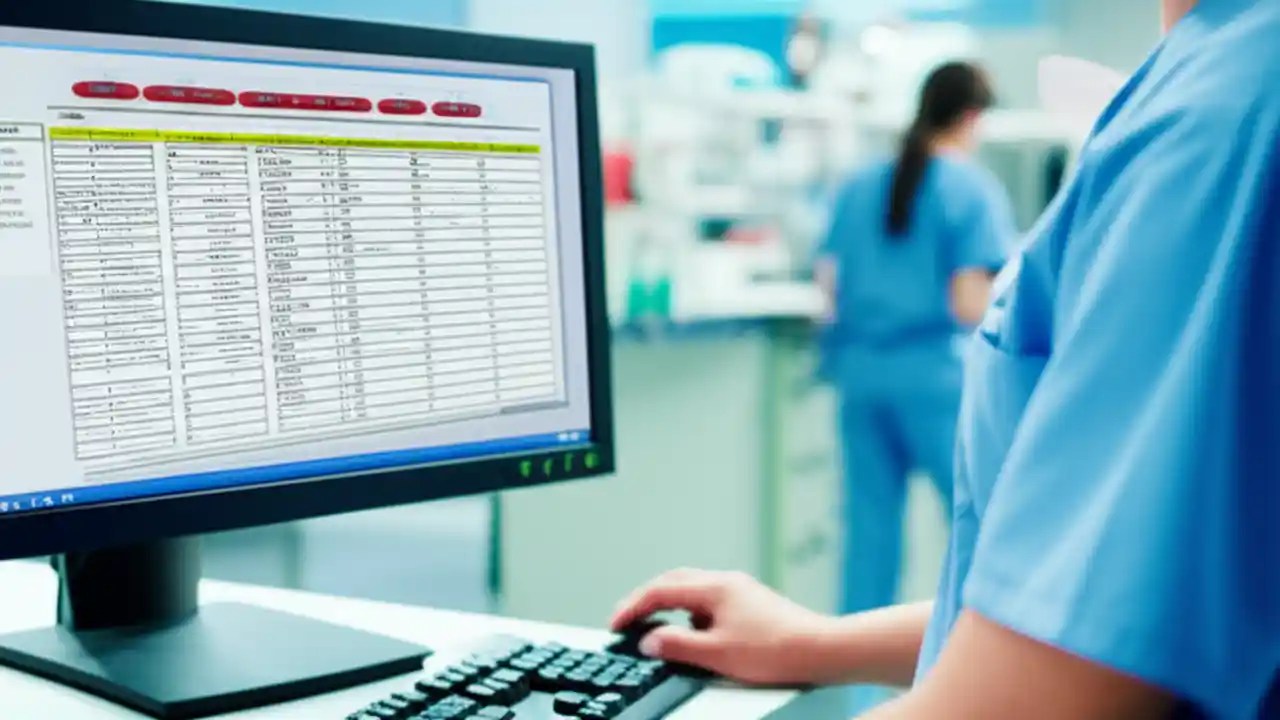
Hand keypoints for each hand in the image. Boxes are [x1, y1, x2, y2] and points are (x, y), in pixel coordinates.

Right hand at [610, 568, 830, 685]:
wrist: (820, 649)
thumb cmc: (776, 649)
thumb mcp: (717, 653)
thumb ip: (678, 645)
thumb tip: (650, 641)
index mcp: (714, 587)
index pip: (660, 590)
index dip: (633, 607)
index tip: (616, 624)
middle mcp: (725, 582)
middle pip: (673, 582)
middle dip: (646, 600)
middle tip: (628, 621)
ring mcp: (739, 591)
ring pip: (692, 591)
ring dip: (669, 606)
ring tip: (656, 629)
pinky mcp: (749, 604)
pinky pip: (709, 601)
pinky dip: (690, 614)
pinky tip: (694, 635)